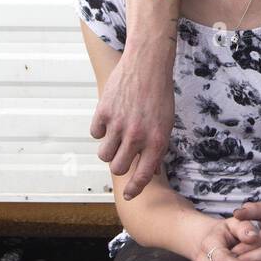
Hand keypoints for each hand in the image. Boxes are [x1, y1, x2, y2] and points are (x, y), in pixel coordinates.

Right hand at [90, 50, 173, 199]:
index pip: (143, 176)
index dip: (135, 189)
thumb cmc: (160, 94)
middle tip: (123, 152)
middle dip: (120, 163)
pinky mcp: (103, 112)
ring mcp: (118, 124)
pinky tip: (110, 118)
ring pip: (104, 154)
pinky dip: (100, 129)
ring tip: (116, 135)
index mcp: (156, 141)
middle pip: (118, 168)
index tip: (130, 196)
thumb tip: (148, 172)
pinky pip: (95, 133)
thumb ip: (156, 148)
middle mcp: (137, 136)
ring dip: (108, 149)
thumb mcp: (166, 123)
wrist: (147, 64)